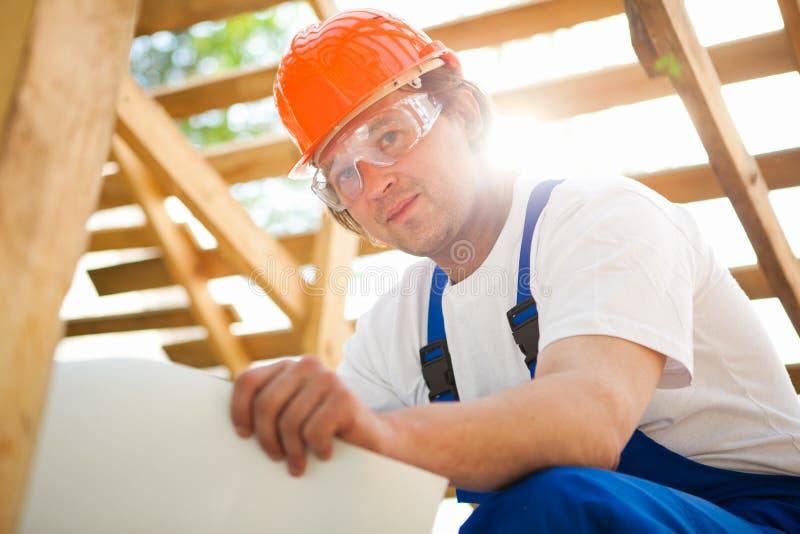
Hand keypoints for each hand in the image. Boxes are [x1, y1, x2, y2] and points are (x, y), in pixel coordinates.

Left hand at [230, 356, 386, 476]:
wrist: (372, 436)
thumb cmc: (324, 429)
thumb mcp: (291, 413)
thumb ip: (269, 408)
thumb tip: (229, 428)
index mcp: (287, 366)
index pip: (247, 381)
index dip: (238, 411)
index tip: (244, 436)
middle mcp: (306, 365)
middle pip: (266, 405)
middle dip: (267, 438)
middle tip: (276, 457)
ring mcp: (327, 378)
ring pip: (289, 422)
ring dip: (293, 451)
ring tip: (298, 464)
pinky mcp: (344, 397)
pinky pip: (314, 431)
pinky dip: (317, 449)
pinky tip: (324, 453)